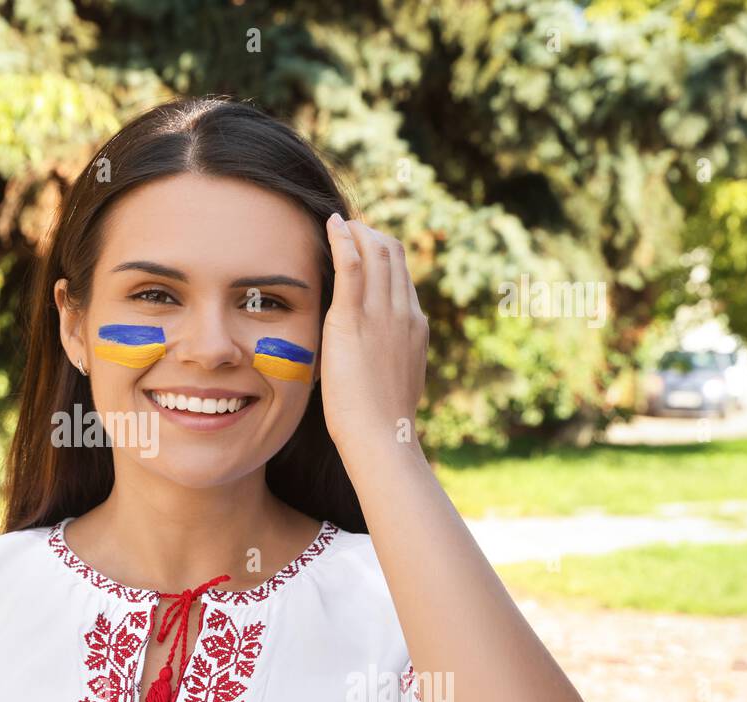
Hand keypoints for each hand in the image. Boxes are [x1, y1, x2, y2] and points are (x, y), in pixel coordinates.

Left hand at [319, 214, 427, 456]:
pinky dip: (343, 240)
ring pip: (376, 254)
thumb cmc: (382, 419)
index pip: (402, 275)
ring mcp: (381, 314)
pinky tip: (332, 225)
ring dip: (356, 232)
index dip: (384, 253)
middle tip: (350, 226)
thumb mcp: (396, 378)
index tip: (366, 244)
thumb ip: (392, 357)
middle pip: (392, 256)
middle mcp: (403, 312)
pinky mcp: (354, 320)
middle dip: (371, 235)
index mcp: (414, 325)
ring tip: (338, 222)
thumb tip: (382, 356)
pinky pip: (352, 267)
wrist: (381, 434)